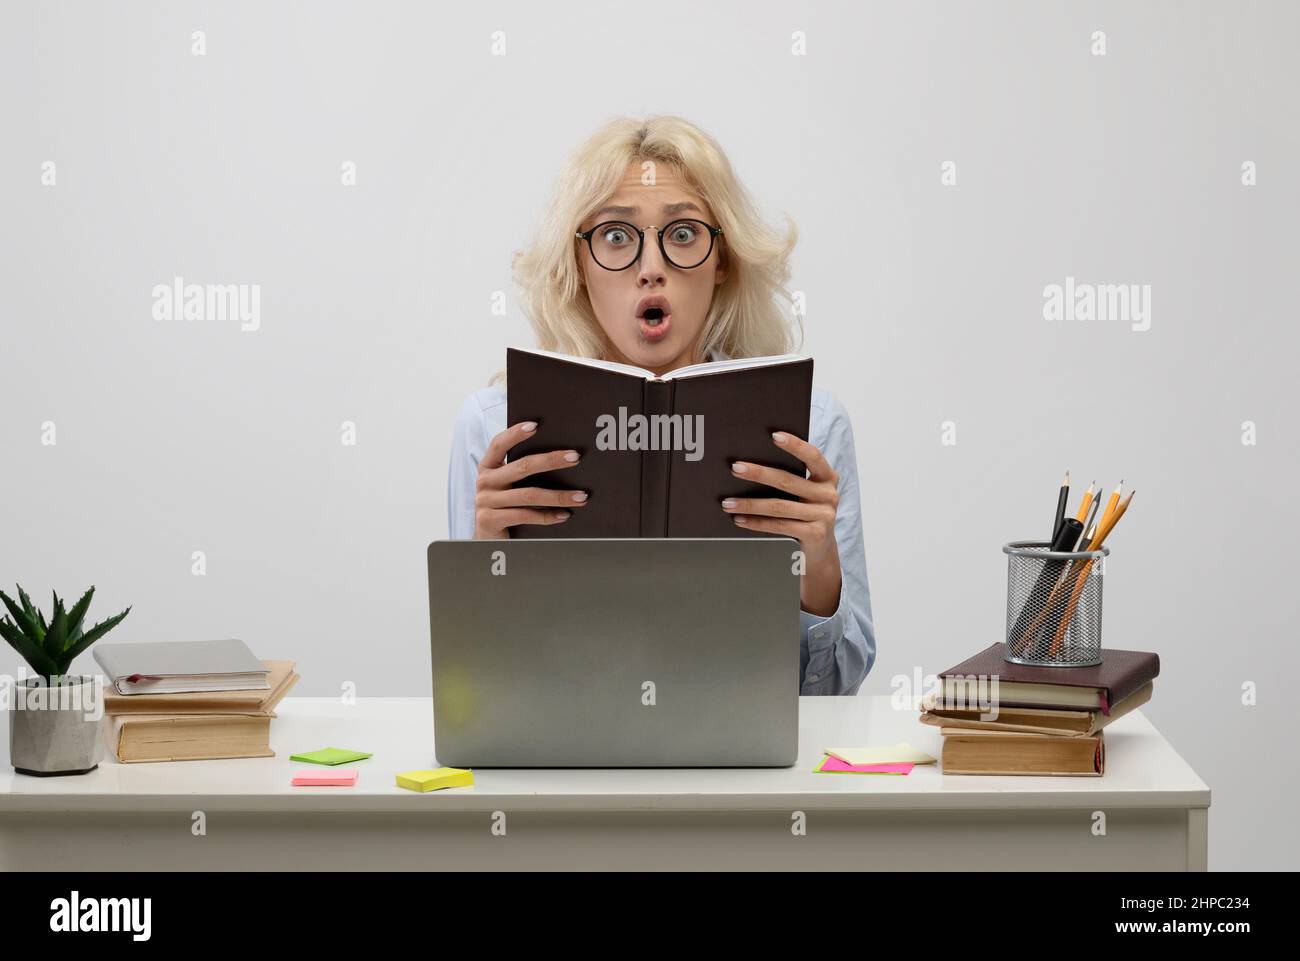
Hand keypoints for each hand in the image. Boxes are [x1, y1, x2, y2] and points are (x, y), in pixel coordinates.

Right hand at [474, 422, 588, 537]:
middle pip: (522, 467)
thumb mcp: (508, 486)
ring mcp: (485, 501)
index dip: (515, 434)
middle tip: (575, 457)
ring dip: (559, 495)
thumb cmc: (504, 507)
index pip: (499, 444)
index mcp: (488, 467)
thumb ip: (522, 472)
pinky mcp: (489, 520)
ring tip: (581, 496)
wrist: (487, 539)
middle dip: (551, 460)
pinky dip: (548, 516)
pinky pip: (525, 516)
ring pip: (529, 495)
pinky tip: (564, 515)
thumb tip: (561, 458)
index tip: (536, 425)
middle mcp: (485, 481)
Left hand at [720, 431, 841, 615]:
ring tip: (728, 502)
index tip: (773, 435)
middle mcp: (829, 494)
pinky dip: (757, 523)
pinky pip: (780, 526)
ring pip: (780, 506)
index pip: (812, 456)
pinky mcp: (816, 534)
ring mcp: (825, 515)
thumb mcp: (804, 494)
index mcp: (827, 477)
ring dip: (750, 504)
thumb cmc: (804, 515)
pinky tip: (739, 520)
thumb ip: (790, 479)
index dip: (794, 444)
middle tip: (735, 468)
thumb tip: (749, 465)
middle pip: (788, 481)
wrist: (820, 551)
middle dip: (758, 473)